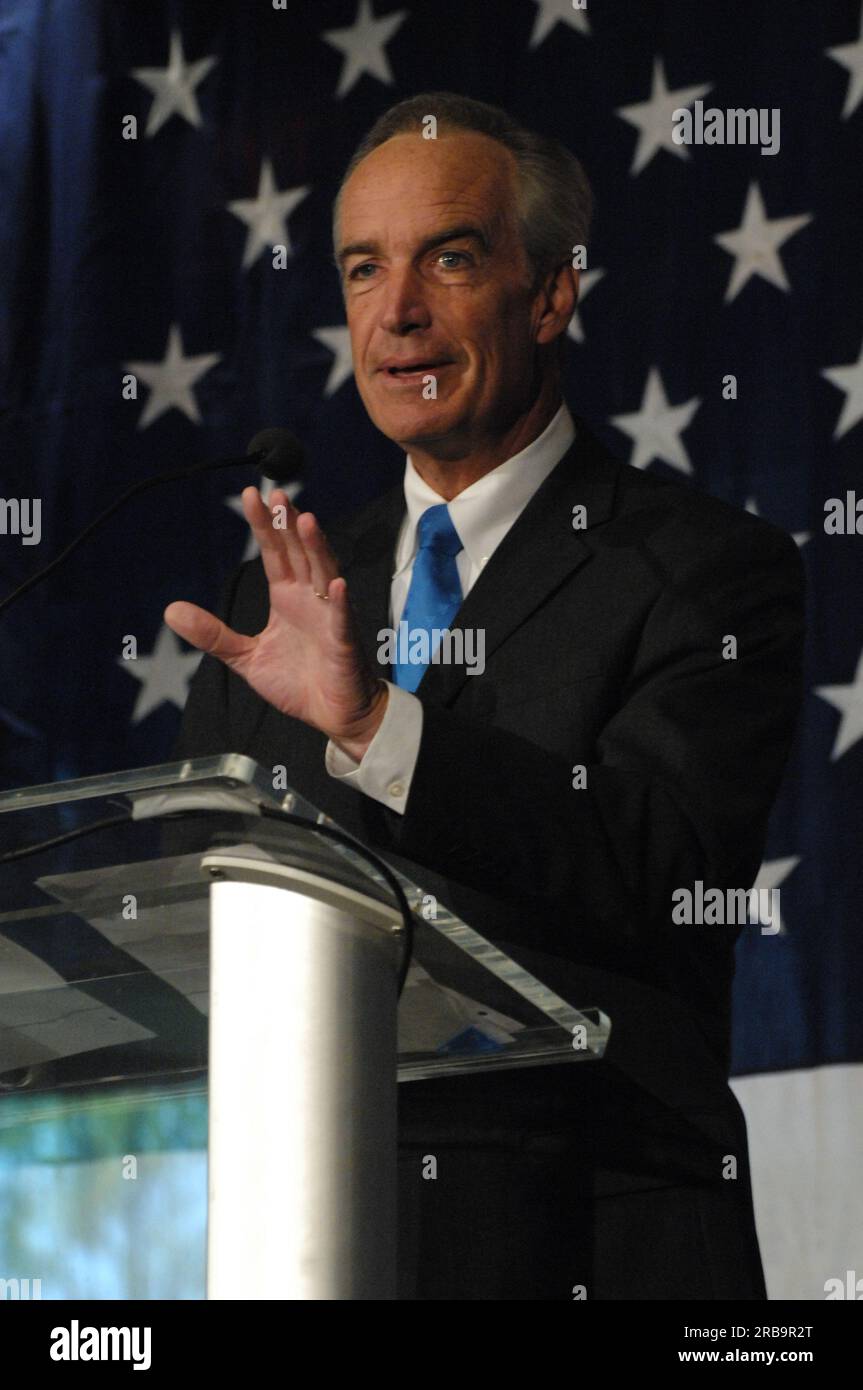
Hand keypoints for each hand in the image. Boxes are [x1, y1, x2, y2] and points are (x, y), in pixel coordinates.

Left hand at [164, 486, 387, 760]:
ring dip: (315, 547)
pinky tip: (333, 584)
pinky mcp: (343, 642)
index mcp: (287, 598)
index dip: (264, 525)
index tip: (252, 495)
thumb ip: (213, 634)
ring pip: (323, 573)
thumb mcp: (246, 657)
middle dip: (287, 523)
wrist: (332, 715)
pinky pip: (340, 618)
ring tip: (304, 520)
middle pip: (298, 552)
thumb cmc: (297, 682)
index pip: (274, 554)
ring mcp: (329, 617)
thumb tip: (170, 611)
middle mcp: (309, 599)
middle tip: (275, 492)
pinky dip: (337, 601)